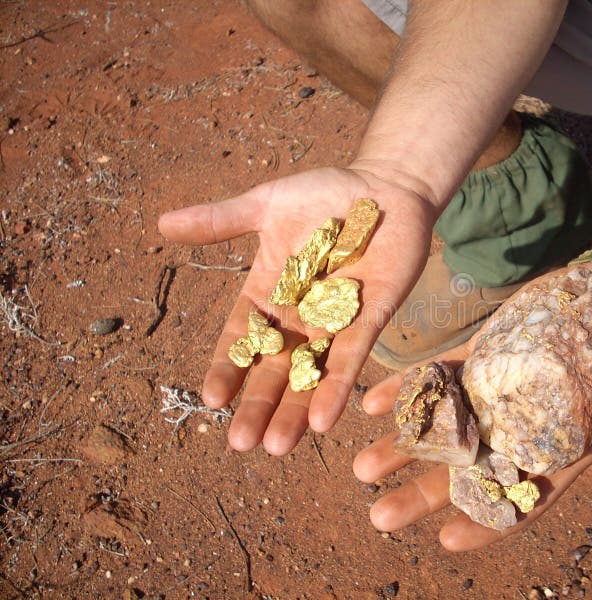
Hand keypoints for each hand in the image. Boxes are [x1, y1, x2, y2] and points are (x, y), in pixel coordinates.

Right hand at [158, 165, 436, 454]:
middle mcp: (300, 313)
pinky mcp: (373, 318)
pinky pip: (352, 358)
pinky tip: (323, 420)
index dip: (228, 367)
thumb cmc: (326, 193)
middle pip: (275, 366)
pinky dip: (337, 387)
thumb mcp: (267, 204)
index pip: (243, 336)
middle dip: (259, 405)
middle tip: (242, 444)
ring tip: (277, 448)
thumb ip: (221, 221)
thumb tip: (163, 223)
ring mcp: (337, 319)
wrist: (385, 186)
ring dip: (295, 410)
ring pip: (311, 373)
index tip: (211, 399)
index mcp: (270, 290)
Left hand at [352, 266, 591, 549]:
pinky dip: (410, 389)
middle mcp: (523, 428)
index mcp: (566, 447)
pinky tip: (373, 402)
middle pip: (470, 471)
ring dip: (405, 447)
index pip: (524, 497)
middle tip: (381, 515)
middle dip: (426, 494)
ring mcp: (498, 392)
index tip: (448, 540)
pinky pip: (440, 377)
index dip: (489, 521)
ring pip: (446, 428)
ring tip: (361, 468)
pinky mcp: (482, 356)